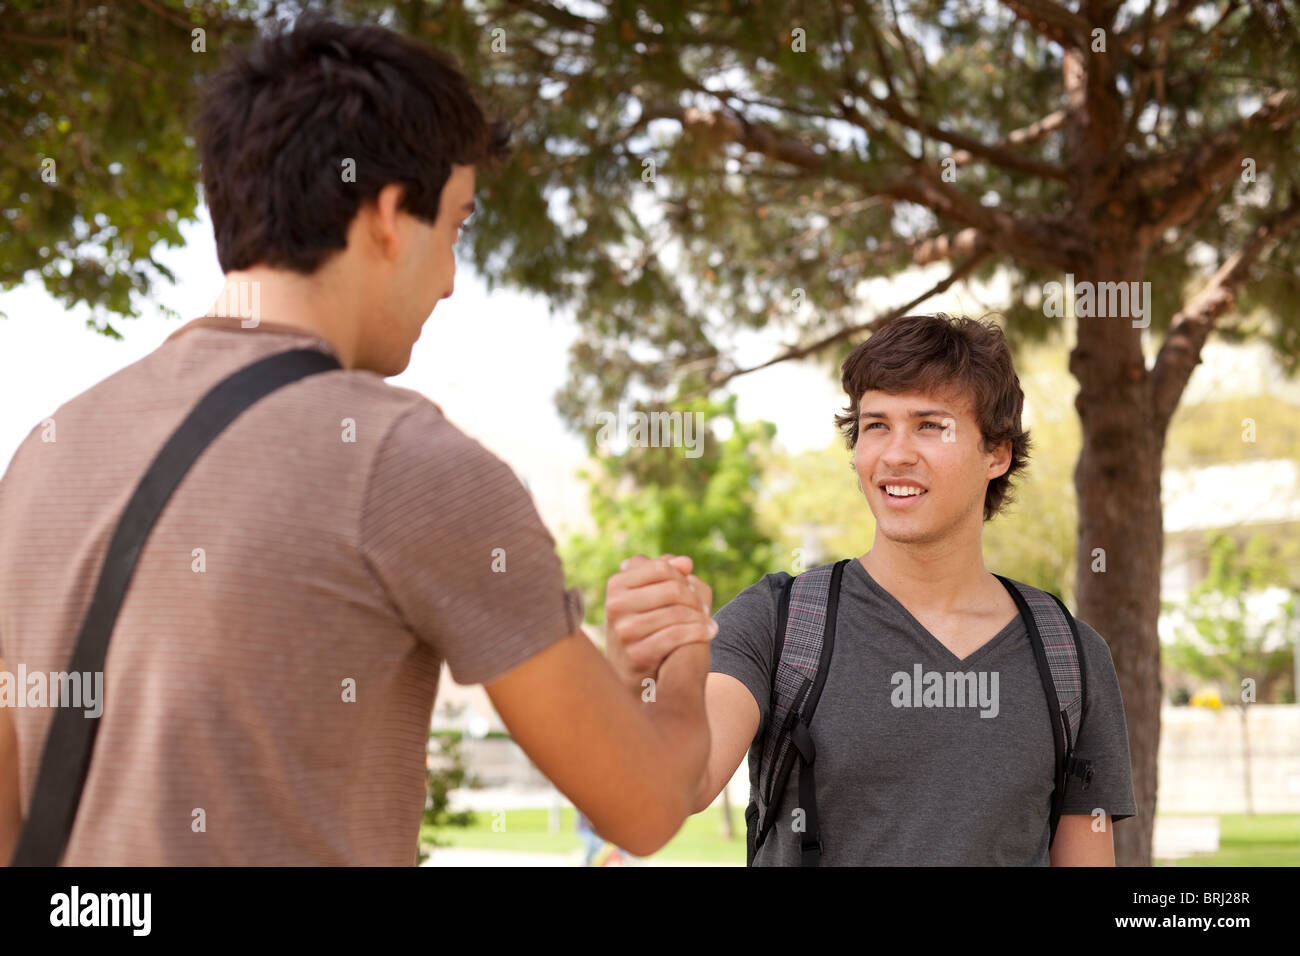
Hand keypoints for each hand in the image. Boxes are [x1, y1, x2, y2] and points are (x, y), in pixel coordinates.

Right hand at [604, 554, 715, 696]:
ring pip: (677, 612)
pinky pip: (677, 634)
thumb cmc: (645, 628)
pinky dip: (698, 632)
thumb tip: (686, 562)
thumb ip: (666, 573)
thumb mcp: (649, 597)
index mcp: (616, 585)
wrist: (634, 675)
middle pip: (672, 589)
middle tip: (705, 609)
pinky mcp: (636, 653)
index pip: (661, 568)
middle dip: (694, 599)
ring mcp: (624, 630)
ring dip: (700, 617)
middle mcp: (615, 605)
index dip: (683, 577)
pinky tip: (709, 633)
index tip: (694, 589)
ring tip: (708, 623)